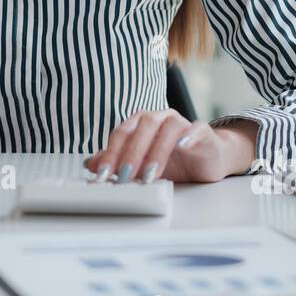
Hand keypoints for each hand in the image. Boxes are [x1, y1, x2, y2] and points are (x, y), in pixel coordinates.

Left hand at [83, 110, 242, 183]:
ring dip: (155, 152)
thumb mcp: (141, 167)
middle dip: (130, 154)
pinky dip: (188, 136)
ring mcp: (181, 122)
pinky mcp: (202, 131)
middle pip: (141, 128)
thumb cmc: (173, 162)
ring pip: (166, 128)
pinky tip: (182, 147)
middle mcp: (158, 118)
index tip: (102, 175)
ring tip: (148, 175)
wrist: (206, 161)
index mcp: (140, 123)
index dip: (110, 154)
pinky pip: (195, 128)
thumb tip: (90, 164)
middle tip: (123, 176)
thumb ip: (117, 163)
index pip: (121, 134)